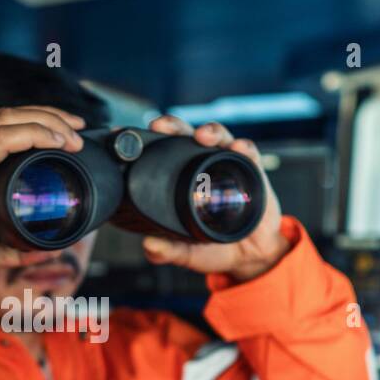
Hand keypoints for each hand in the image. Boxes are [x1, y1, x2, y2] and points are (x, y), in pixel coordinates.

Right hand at [0, 105, 84, 268]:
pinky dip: (33, 133)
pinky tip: (55, 140)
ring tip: (72, 136)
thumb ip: (24, 244)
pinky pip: (3, 137)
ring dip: (45, 121)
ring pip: (7, 119)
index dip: (38, 123)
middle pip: (8, 116)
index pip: (5, 129)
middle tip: (79, 125)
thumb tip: (53, 248)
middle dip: (47, 114)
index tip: (68, 134)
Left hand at [140, 115, 288, 280]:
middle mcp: (201, 164)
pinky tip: (238, 148)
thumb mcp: (187, 251)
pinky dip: (243, 147)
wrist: (249, 253)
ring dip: (209, 131)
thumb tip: (150, 247)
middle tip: (160, 126)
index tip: (128, 136)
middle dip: (172, 126)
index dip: (145, 141)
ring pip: (216, 136)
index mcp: (179, 177)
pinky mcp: (251, 170)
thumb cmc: (214, 245)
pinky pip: (249, 153)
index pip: (160, 153)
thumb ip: (168, 251)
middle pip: (184, 135)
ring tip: (202, 136)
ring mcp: (226, 164)